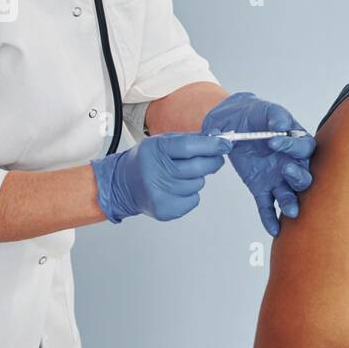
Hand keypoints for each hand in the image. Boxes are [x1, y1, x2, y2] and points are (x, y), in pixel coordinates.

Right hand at [90, 133, 231, 222]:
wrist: (123, 184)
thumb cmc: (148, 160)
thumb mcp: (164, 142)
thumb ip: (192, 139)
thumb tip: (220, 138)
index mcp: (155, 150)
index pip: (188, 147)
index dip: (211, 145)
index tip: (225, 144)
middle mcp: (155, 172)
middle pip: (197, 168)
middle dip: (212, 162)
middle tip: (215, 158)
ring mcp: (159, 193)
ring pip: (197, 184)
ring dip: (196, 179)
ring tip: (179, 176)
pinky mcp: (164, 209)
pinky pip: (193, 200)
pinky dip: (190, 194)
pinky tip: (175, 189)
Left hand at [201, 92, 315, 236]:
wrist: (232, 124)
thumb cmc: (254, 114)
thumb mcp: (264, 109)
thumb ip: (275, 114)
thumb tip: (282, 124)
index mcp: (296, 142)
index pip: (304, 148)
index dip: (291, 146)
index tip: (273, 140)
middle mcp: (291, 163)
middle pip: (304, 176)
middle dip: (298, 177)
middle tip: (287, 171)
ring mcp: (277, 178)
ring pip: (288, 194)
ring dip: (290, 202)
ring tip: (290, 211)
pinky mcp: (261, 188)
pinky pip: (267, 205)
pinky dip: (270, 218)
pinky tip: (273, 230)